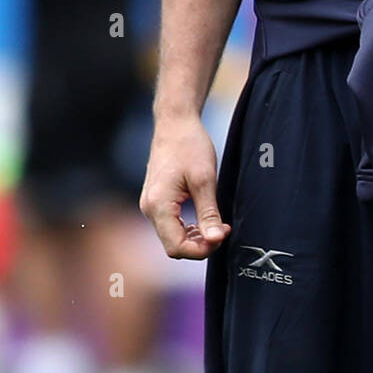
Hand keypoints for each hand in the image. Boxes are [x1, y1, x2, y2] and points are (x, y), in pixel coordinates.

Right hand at [140, 113, 230, 258]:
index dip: (201, 249)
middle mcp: (149, 208)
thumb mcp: (205, 179)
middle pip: (172, 245)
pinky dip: (187, 228)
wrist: (175, 123)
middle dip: (199, 244)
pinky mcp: (156, 200)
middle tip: (223, 230)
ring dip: (194, 238)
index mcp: (158, 205)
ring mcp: (150, 204)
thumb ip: (209, 212)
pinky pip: (169, 225)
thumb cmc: (189, 145)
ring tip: (216, 225)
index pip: (176, 247)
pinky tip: (203, 220)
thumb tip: (216, 239)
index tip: (222, 236)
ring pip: (171, 236)